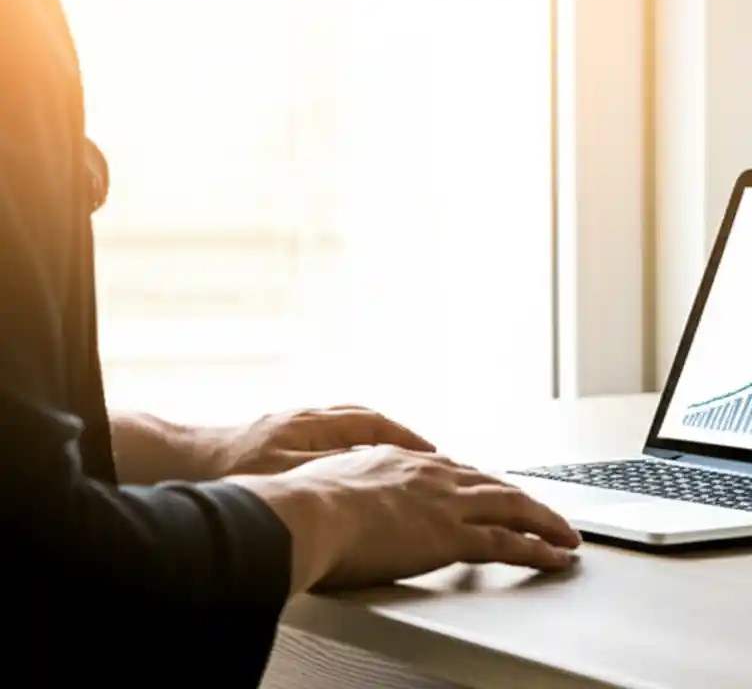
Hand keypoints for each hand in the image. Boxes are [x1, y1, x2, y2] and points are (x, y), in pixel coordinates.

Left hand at [196, 405, 435, 477]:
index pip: (374, 425)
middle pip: (363, 420)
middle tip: (424, 454)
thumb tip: (372, 467)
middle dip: (397, 436)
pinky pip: (325, 435)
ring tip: (394, 456)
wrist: (173, 462)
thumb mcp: (286, 476)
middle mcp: (303, 420)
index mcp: (312, 426)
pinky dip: (348, 445)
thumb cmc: (227, 474)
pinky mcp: (270, 439)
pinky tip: (347, 464)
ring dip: (373, 438)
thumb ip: (331, 471)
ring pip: (343, 425)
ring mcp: (286, 427)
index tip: (433, 453)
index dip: (407, 439)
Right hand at [228, 446, 581, 592]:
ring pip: (513, 508)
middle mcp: (431, 475)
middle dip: (525, 500)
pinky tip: (555, 558)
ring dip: (545, 523)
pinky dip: (538, 550)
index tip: (497, 492)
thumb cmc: (299, 506)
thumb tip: (331, 498)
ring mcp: (445, 504)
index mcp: (402, 460)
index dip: (482, 484)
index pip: (456, 470)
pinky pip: (508, 543)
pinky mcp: (451, 536)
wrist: (303, 514)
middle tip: (548, 514)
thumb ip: (343, 487)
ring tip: (567, 536)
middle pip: (493, 484)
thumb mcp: (325, 481)